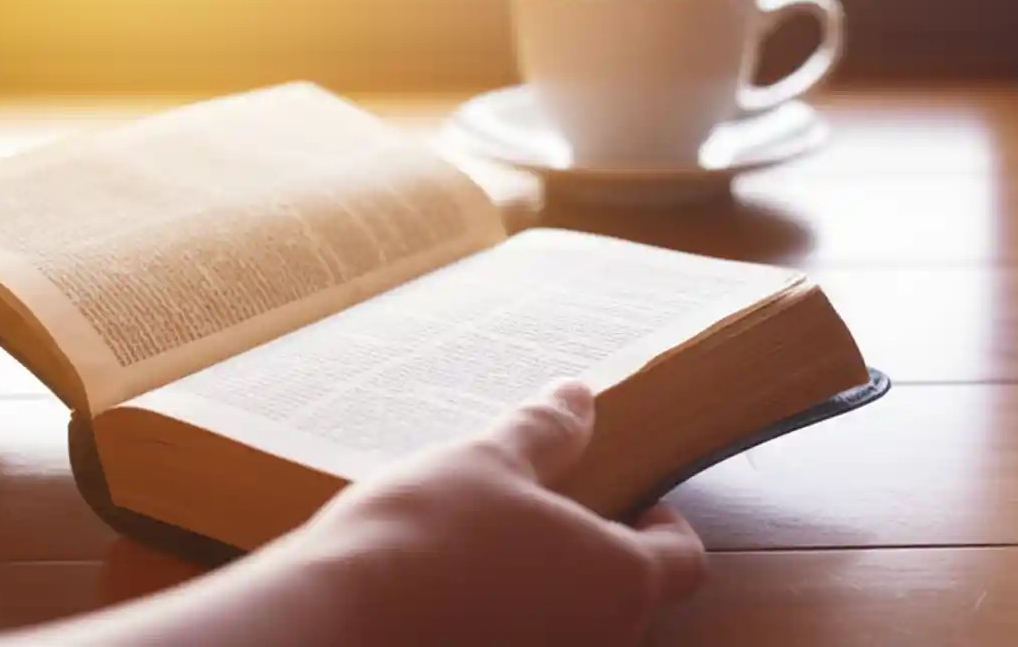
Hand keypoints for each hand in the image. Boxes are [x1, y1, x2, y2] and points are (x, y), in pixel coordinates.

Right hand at [289, 382, 707, 645]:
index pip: (683, 559)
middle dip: (591, 554)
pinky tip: (448, 594)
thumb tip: (579, 395)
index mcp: (619, 580)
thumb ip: (545, 432)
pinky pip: (517, 641)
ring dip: (542, 592)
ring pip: (568, 626)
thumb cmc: (423, 537)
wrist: (335, 629)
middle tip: (540, 512)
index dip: (664, 523)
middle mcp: (597, 641)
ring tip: (482, 549)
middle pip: (625, 597)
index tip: (630, 497)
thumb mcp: (487, 462)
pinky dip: (499, 621)